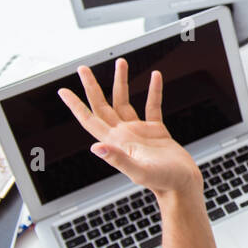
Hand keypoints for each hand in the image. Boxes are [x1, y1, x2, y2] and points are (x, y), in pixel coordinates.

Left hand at [57, 59, 201, 197]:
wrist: (183, 185)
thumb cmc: (163, 182)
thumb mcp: (139, 172)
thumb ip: (118, 159)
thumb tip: (97, 148)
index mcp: (116, 142)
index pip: (90, 120)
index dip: (76, 105)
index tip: (64, 90)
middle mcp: (123, 134)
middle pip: (102, 105)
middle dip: (92, 86)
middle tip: (83, 69)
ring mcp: (139, 131)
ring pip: (124, 101)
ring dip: (121, 82)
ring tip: (121, 63)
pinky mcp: (156, 130)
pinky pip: (152, 105)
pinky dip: (153, 90)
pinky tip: (155, 77)